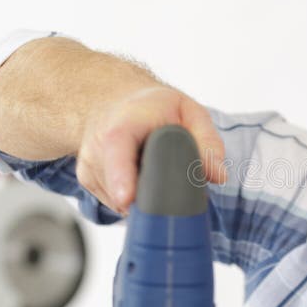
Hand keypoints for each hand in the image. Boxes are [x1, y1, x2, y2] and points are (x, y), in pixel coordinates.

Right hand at [75, 85, 226, 214]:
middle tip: (171, 181)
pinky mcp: (88, 182)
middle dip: (151, 194)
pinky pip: (116, 203)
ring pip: (122, 200)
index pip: (116, 148)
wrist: (117, 103)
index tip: (127, 198)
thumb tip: (217, 175)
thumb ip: (207, 141)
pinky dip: (134, 195)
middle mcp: (99, 145)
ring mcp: (90, 166)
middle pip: (123, 185)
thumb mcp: (189, 111)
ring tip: (151, 166)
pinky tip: (138, 174)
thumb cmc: (153, 108)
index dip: (121, 176)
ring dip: (145, 194)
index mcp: (124, 123)